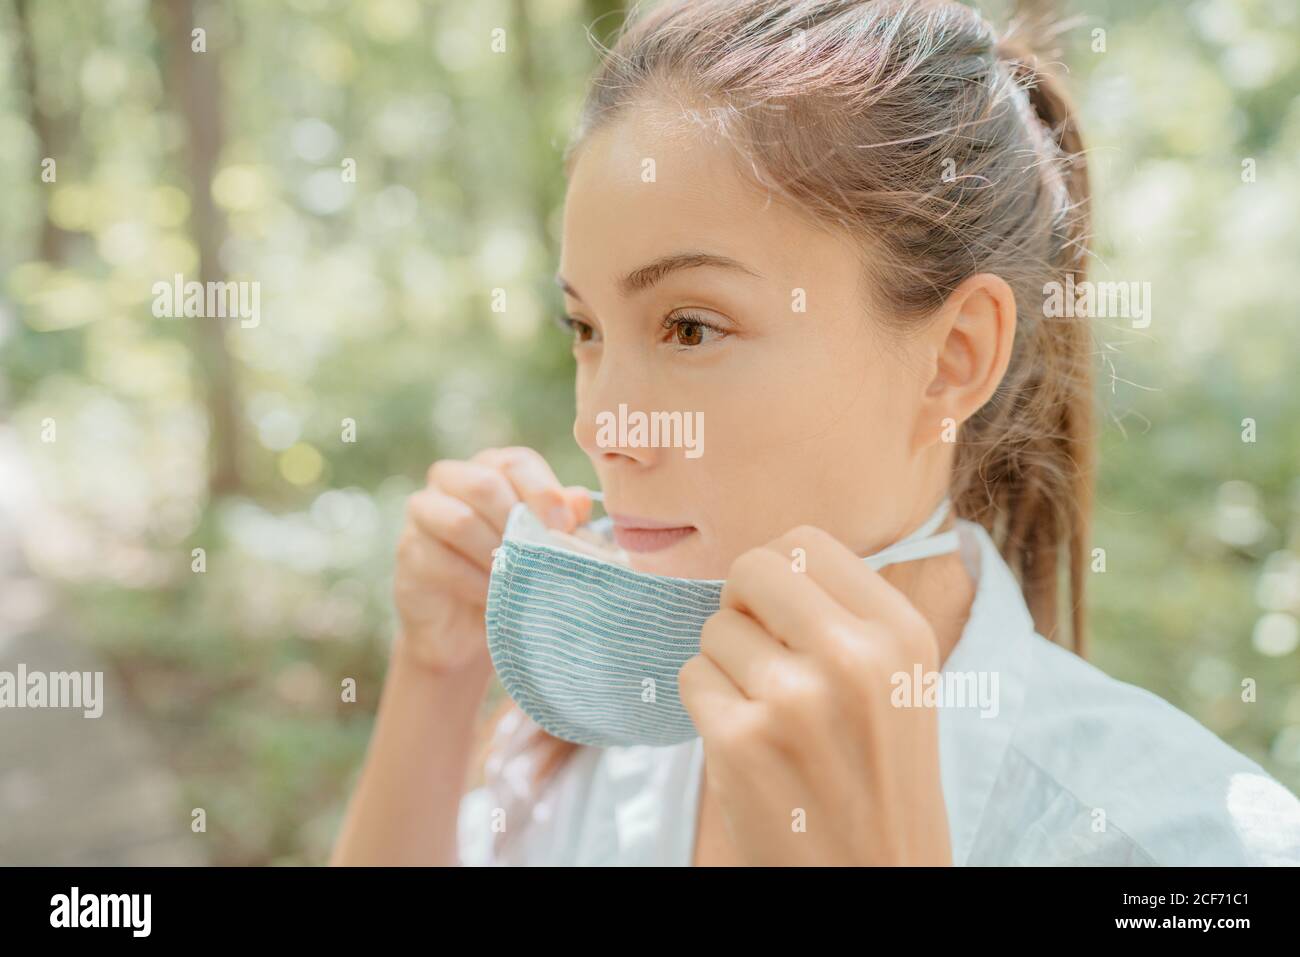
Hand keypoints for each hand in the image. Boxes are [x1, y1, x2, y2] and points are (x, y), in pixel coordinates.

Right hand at [393, 446, 590, 675]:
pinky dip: (474, 581)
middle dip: (518, 520)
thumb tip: (581, 499)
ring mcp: (424, 513)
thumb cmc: (513, 574)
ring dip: (495, 553)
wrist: (467, 629)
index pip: (515, 461)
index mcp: (490, 468)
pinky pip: (441, 560)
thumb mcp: (545, 546)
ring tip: (519, 577)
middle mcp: (451, 480)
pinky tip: (493, 596)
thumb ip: (562, 520)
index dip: (543, 490)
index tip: (566, 525)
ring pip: (460, 520)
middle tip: (541, 552)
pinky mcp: (408, 551)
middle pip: (483, 483)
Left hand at [679, 524, 952, 865]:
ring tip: (769, 715)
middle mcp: (854, 658)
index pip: (805, 542)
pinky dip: (708, 707)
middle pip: (751, 569)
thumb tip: (769, 556)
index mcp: (901, 633)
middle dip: (744, 607)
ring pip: (715, 628)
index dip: (779, 577)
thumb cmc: (876, 773)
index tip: (785, 617)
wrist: (876, 879)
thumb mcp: (897, 680)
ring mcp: (794, 700)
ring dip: (727, 667)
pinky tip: (747, 745)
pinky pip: (691, 677)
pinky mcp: (741, 742)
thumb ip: (845, 613)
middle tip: (765, 657)